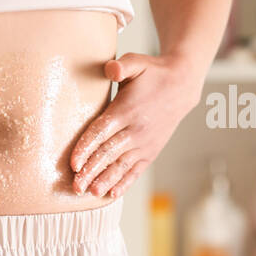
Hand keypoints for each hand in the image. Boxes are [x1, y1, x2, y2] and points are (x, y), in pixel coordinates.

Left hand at [69, 51, 200, 199]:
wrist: (181, 86)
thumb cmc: (152, 72)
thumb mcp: (137, 62)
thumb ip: (121, 65)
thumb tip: (110, 69)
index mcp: (126, 110)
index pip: (102, 132)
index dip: (86, 148)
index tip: (73, 163)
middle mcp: (136, 130)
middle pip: (108, 154)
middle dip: (90, 171)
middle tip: (75, 186)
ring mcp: (144, 143)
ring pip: (121, 165)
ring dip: (105, 181)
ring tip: (91, 193)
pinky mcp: (151, 150)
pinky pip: (136, 170)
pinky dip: (124, 182)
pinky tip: (112, 194)